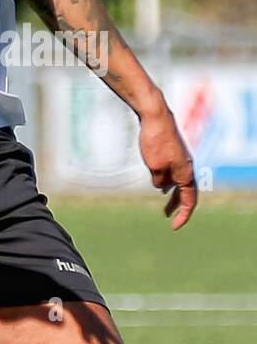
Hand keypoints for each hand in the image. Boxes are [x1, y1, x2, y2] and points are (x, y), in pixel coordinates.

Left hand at [139, 103, 196, 228]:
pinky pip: (174, 173)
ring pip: (180, 182)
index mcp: (185, 173)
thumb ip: (160, 181)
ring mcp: (180, 159)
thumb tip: (162, 187)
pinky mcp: (173, 152)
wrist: (156, 117)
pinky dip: (170, 183)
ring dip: (173, 196)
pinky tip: (161, 185)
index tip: (174, 226)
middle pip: (186, 192)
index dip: (184, 214)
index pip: (189, 200)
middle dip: (178, 207)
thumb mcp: (155, 167)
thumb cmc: (156, 142)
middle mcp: (187, 167)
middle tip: (168, 219)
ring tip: (166, 208)